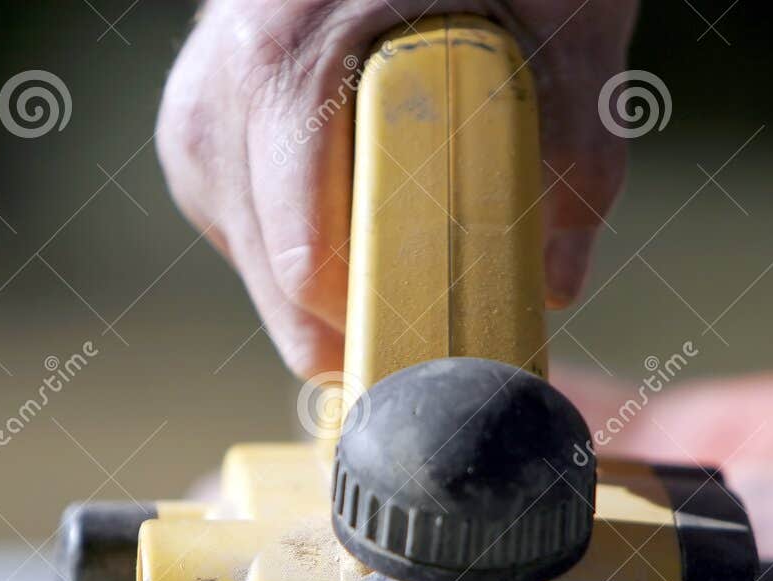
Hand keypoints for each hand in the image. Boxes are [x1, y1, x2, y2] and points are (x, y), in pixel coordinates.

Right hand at [157, 0, 639, 377]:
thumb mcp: (561, 13)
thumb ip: (577, 137)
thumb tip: (557, 279)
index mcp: (290, 58)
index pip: (305, 254)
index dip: (376, 320)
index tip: (436, 354)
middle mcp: (224, 86)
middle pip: (275, 273)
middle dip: (352, 319)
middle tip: (428, 340)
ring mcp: (198, 108)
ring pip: (251, 259)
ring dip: (320, 285)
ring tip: (395, 263)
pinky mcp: (194, 125)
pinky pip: (236, 225)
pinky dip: (292, 244)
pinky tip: (344, 215)